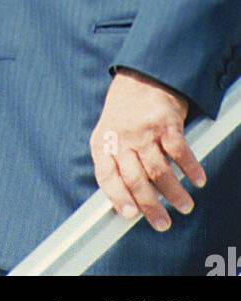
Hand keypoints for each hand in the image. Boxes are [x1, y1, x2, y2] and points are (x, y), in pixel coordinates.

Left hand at [90, 69, 206, 231]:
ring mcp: (143, 130)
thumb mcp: (109, 135)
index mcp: (103, 142)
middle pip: (135, 179)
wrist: (141, 77)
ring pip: (159, 171)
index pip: (106, 176)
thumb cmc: (124, 114)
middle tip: (163, 223)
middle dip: (151, 206)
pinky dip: (191, 170)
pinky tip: (197, 180)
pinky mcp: (165, 122)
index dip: (118, 198)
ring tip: (184, 206)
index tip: (130, 216)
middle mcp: (121, 137)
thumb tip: (127, 202)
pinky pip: (179, 153)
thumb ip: (115, 164)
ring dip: (174, 193)